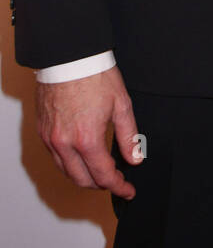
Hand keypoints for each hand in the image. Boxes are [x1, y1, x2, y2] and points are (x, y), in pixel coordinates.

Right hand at [36, 65, 139, 197]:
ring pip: (66, 172)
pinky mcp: (43, 131)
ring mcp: (51, 138)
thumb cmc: (95, 76)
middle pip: (82, 180)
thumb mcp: (121, 104)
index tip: (128, 190)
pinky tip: (81, 158)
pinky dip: (69, 164)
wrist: (69, 57)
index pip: (104, 175)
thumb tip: (134, 158)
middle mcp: (65, 143)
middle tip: (116, 181)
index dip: (118, 186)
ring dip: (83, 177)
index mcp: (87, 139)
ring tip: (99, 172)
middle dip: (101, 185)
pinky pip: (55, 158)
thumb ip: (128, 136)